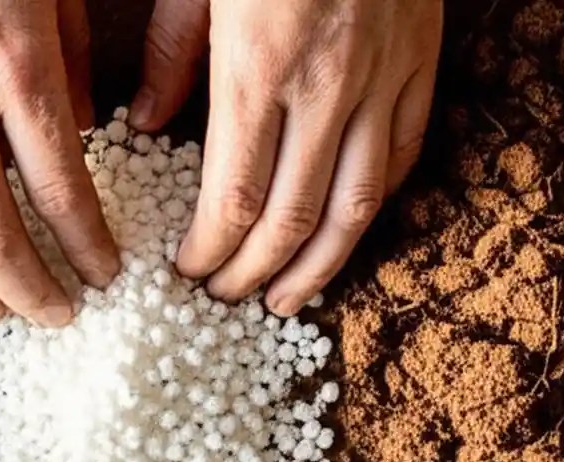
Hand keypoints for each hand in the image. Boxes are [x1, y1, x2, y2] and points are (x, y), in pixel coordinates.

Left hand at [130, 0, 442, 314]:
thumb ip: (167, 59)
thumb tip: (140, 128)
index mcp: (258, 70)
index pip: (236, 199)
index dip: (212, 252)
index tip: (188, 273)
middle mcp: (327, 88)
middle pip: (294, 220)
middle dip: (256, 274)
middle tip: (228, 300)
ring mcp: (385, 79)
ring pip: (358, 205)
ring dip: (322, 266)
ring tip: (290, 301)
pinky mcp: (423, 64)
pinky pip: (408, 154)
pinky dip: (377, 203)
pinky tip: (348, 231)